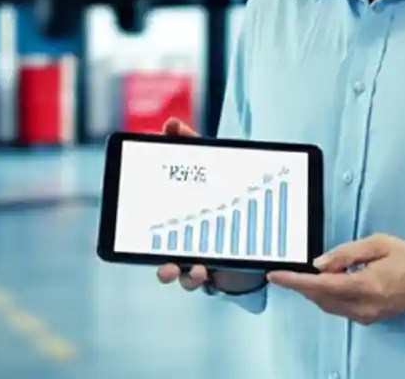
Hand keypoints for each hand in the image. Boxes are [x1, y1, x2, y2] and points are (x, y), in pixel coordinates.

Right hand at [153, 117, 260, 293]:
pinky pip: (207, 280)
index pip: (158, 227)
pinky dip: (205, 278)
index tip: (140, 230)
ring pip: (186, 277)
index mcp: (181, 222)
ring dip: (186, 278)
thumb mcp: (212, 165)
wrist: (264, 217)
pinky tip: (211, 271)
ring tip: (197, 271)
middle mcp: (187, 245)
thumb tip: (169, 123)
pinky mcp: (221, 271)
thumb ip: (191, 144)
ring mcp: (202, 260)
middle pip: (166, 261)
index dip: (146, 231)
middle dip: (164, 268)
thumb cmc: (228, 191)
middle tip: (165, 267)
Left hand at [267, 233, 404, 324]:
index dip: (295, 281)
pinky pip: (340, 309)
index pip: (320, 285)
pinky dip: (330, 296)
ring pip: (328, 306)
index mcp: (366, 285)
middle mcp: (364, 306)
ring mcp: (367, 316)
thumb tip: (319, 264)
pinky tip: (335, 282)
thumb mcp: (378, 243)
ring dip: (317, 291)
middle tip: (298, 268)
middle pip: (320, 298)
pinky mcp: (369, 318)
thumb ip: (347, 253)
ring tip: (321, 272)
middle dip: (305, 284)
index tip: (276, 276)